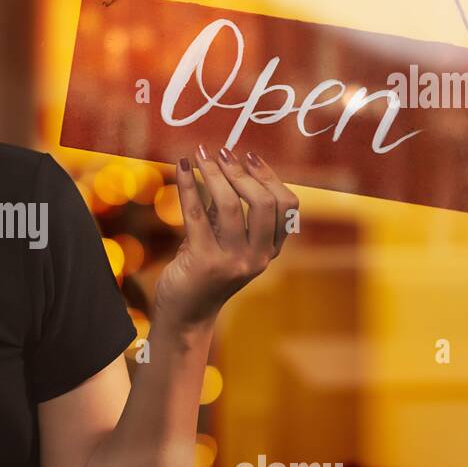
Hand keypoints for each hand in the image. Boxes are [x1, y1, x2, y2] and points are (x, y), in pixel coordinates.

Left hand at [153, 143, 298, 333]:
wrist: (185, 314)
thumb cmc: (204, 270)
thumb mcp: (226, 241)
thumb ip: (231, 211)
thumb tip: (224, 164)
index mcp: (270, 250)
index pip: (287, 205)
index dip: (270, 176)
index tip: (249, 156)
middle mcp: (257, 257)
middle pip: (263, 202)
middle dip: (241, 172)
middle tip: (222, 152)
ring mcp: (232, 262)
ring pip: (230, 205)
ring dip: (213, 173)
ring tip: (199, 155)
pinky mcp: (204, 261)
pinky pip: (197, 213)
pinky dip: (187, 185)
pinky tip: (179, 167)